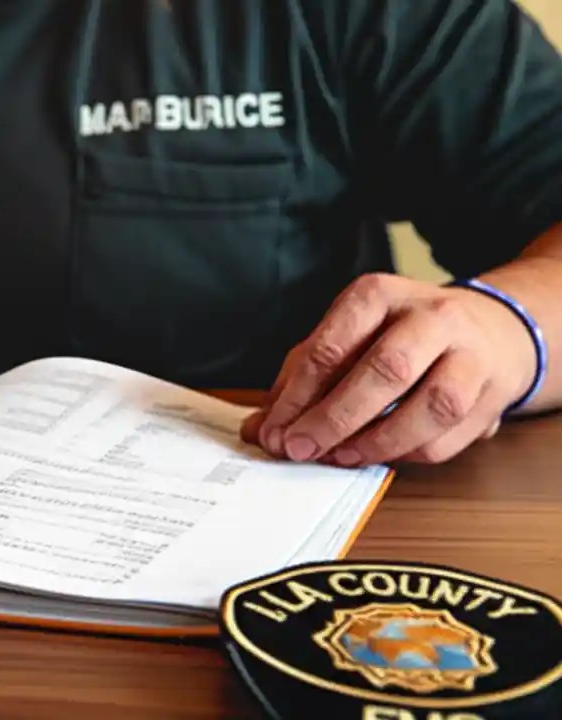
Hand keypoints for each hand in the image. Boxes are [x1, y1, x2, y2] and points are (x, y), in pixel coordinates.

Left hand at [241, 273, 535, 465]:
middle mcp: (431, 316)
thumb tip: (259, 429)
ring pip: (432, 404)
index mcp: (379, 295)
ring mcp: (470, 354)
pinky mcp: (493, 394)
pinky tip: (379, 457)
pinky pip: (450, 435)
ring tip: (341, 457)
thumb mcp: (346, 338)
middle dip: (335, 417)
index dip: (298, 395)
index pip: (332, 345)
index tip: (274, 431)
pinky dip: (409, 453)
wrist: (491, 332)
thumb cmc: (398, 337)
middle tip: (300, 449)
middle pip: (386, 369)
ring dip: (379, 440)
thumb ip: (300, 380)